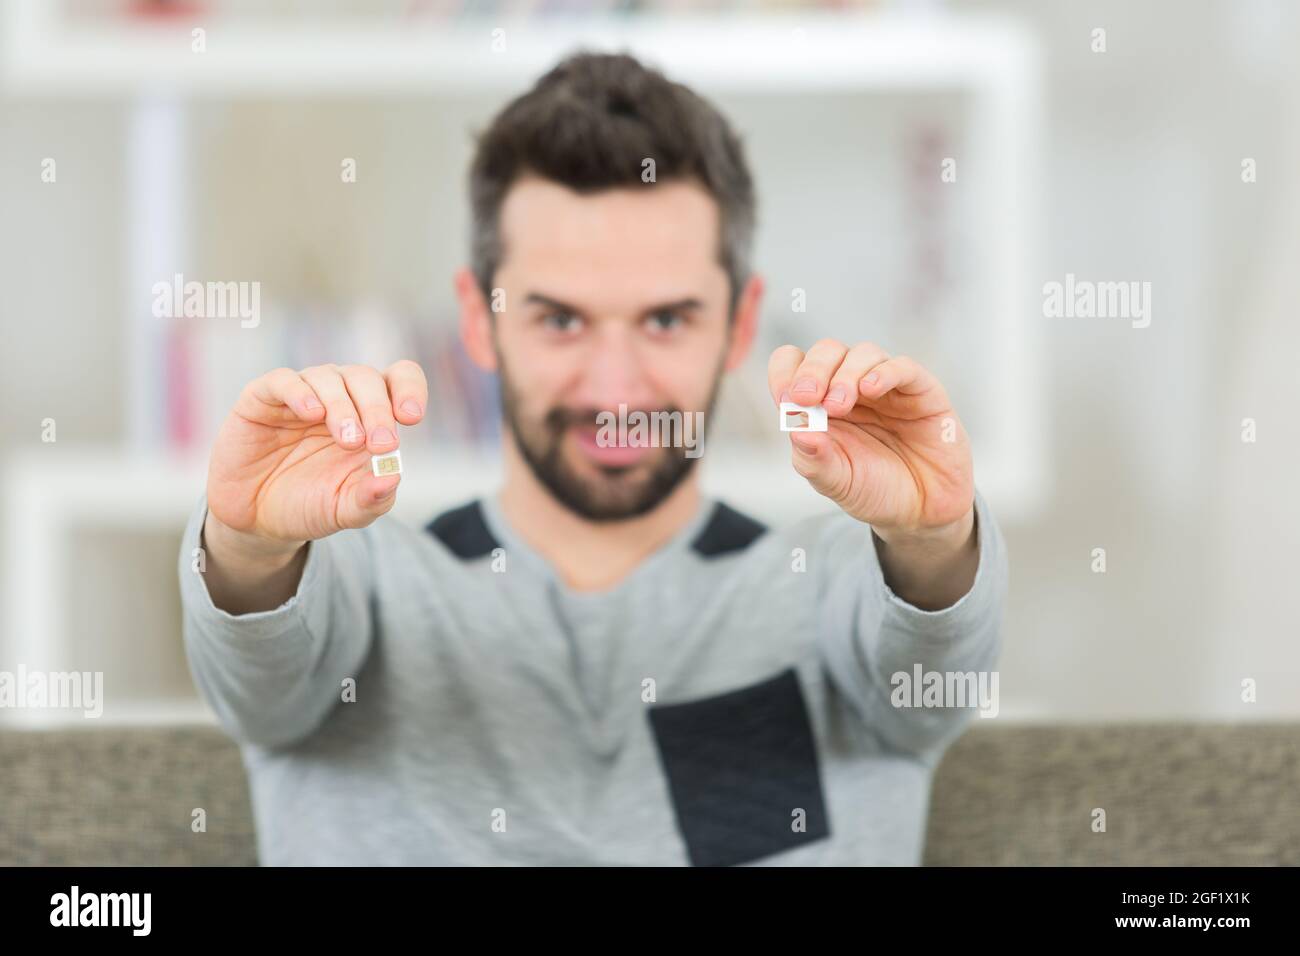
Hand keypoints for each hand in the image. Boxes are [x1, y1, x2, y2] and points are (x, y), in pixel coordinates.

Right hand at [206, 362, 427, 546]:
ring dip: (343, 406)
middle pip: (366, 378)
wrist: (256, 520)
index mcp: (368, 416)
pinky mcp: (262, 398)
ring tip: (348, 440)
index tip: (411, 417)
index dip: (409, 389)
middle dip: (378, 409)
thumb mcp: (346, 510)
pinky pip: (284, 380)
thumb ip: (373, 498)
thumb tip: (393, 478)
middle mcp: (338, 397)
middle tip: (380, 444)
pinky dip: (301, 393)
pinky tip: (312, 414)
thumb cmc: (309, 505)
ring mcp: (301, 395)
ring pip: (329, 376)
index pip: (398, 380)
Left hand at [768, 340, 973, 538]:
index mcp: (820, 403)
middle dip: (812, 370)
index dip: (785, 373)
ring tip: (837, 405)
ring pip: (863, 353)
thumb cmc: (875, 490)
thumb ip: (813, 459)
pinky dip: (884, 373)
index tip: (785, 401)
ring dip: (845, 375)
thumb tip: (795, 431)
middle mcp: (852, 388)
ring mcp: (887, 387)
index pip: (795, 365)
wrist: (922, 512)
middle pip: (827, 352)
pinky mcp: (922, 391)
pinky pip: (903, 367)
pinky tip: (870, 389)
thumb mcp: (836, 482)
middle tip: (807, 397)